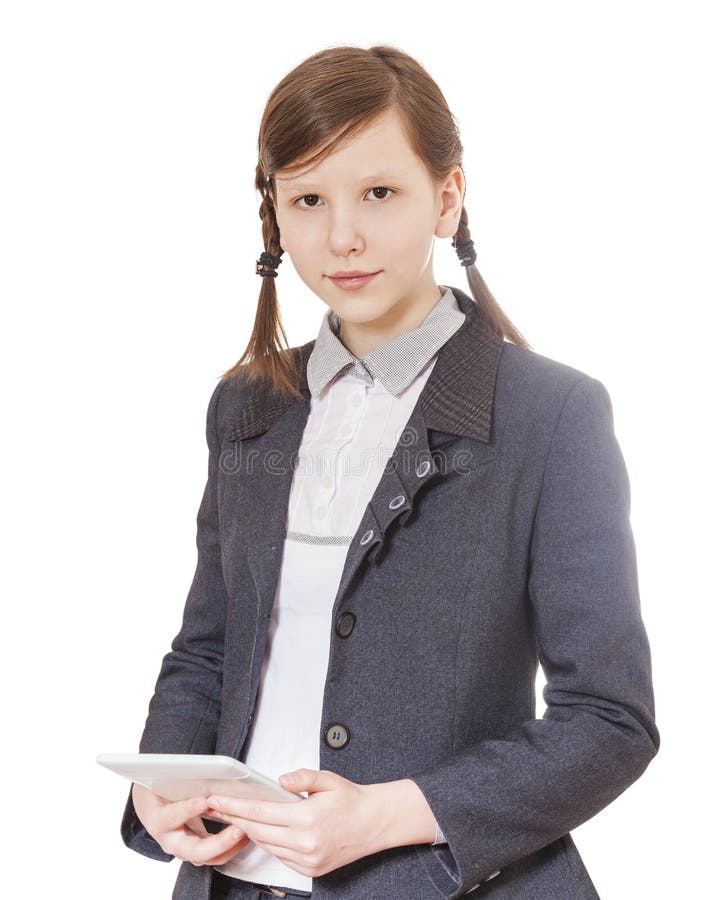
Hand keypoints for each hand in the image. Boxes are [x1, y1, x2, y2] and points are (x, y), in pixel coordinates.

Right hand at [131, 782, 250, 865]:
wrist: (152, 807)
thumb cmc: (159, 792)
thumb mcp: (165, 782)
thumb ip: (181, 780)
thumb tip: (202, 769)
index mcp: (159, 820)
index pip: (171, 818)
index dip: (188, 810)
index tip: (204, 801)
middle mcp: (170, 840)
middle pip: (194, 850)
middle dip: (219, 842)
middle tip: (238, 829)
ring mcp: (183, 849)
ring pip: (207, 857)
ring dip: (229, 846)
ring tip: (246, 831)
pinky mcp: (195, 851)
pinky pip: (214, 856)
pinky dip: (231, 847)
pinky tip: (245, 833)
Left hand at [205, 769, 388, 877]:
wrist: (375, 823)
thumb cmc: (351, 800)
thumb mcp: (328, 780)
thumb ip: (302, 777)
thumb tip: (280, 780)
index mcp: (307, 819)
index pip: (260, 813)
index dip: (235, 807)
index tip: (219, 801)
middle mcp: (305, 843)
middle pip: (258, 832)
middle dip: (236, 819)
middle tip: (219, 808)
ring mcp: (308, 860)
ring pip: (268, 846)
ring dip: (251, 832)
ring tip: (239, 818)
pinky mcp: (311, 870)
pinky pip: (281, 857)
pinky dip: (270, 843)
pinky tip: (267, 831)